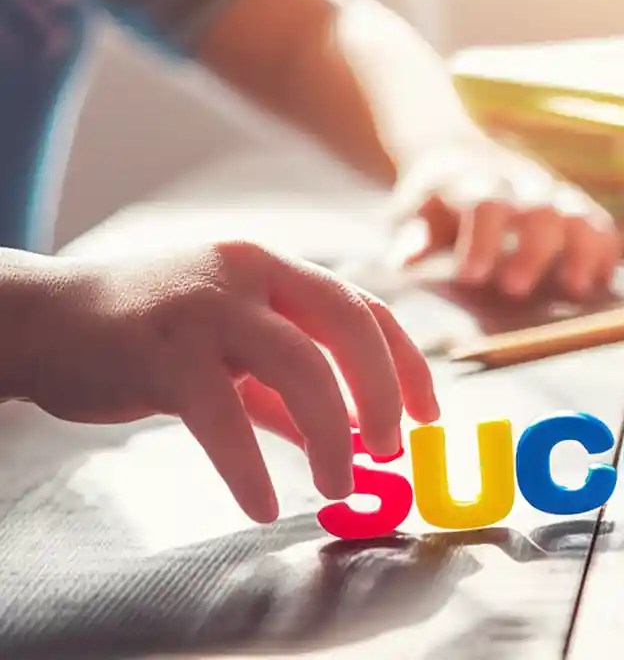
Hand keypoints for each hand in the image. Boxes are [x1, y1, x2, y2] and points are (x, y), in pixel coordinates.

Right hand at [0, 241, 438, 522]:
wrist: (46, 323)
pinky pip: (224, 417)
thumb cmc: (149, 338)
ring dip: (333, 436)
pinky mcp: (163, 352)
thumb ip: (288, 396)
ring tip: (339, 488)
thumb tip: (351, 445)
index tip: (428, 416)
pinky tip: (265, 505)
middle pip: (348, 324)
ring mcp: (205, 306)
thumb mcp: (231, 353)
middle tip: (393, 449)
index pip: (364, 306)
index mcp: (273, 267)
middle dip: (383, 390)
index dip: (406, 363)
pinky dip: (250, 469)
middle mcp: (248, 272)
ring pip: (300, 367)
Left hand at [390, 135, 621, 298]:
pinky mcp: (575, 207)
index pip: (486, 203)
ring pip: (580, 214)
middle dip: (533, 251)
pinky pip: (602, 225)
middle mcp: (520, 182)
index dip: (483, 239)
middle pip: (541, 210)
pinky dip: (606, 253)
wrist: (454, 154)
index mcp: (472, 180)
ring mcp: (552, 192)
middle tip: (516, 290)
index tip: (472, 276)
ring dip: (582, 253)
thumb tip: (407, 261)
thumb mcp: (407, 214)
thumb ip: (410, 237)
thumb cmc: (430, 203)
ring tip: (576, 290)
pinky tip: (601, 284)